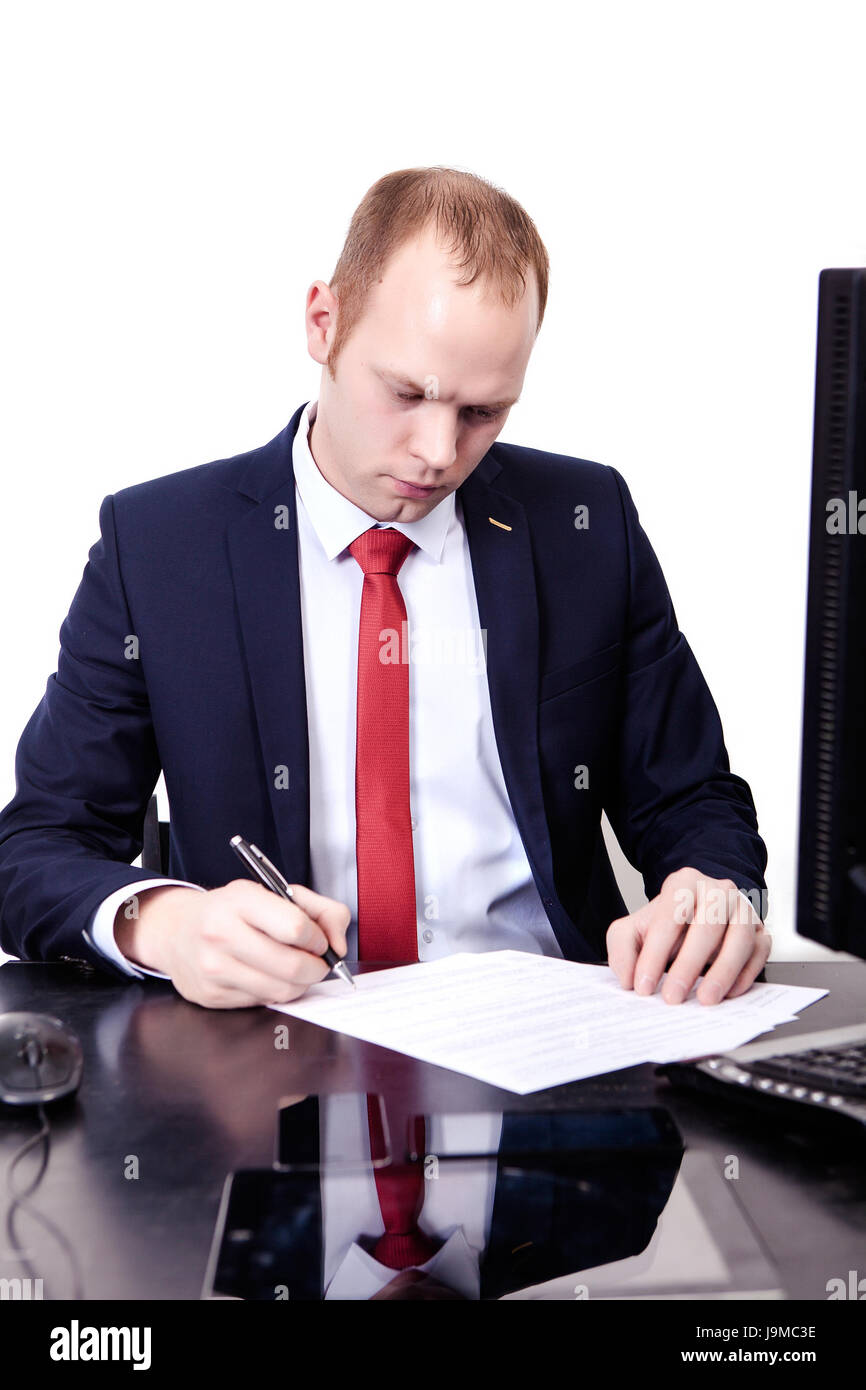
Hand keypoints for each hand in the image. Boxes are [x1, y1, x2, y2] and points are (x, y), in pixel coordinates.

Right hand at [115, 879, 350, 1008]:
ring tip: (296, 969)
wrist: (176, 930)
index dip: (318, 939)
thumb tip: (338, 946)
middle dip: (318, 968)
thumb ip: (320, 910)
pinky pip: (262, 1002)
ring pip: (281, 991)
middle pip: (293, 966)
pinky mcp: (211, 995)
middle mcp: (221, 933)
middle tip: (318, 962)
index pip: (296, 927)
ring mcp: (213, 968)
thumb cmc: (232, 910)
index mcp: (240, 900)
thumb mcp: (274, 892)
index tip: (319, 941)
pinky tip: (268, 976)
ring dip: (300, 984)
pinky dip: (275, 992)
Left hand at [606, 867, 770, 1005]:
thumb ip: (622, 948)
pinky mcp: (760, 931)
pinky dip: (746, 974)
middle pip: (707, 927)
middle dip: (688, 966)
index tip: (643, 984)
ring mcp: (743, 909)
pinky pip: (760, 952)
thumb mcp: (634, 928)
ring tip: (705, 999)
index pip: (670, 916)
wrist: (699, 913)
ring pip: (739, 938)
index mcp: (684, 883)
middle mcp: (717, 891)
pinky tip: (728, 993)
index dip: (655, 953)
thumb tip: (628, 977)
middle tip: (673, 997)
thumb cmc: (668, 923)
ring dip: (722, 972)